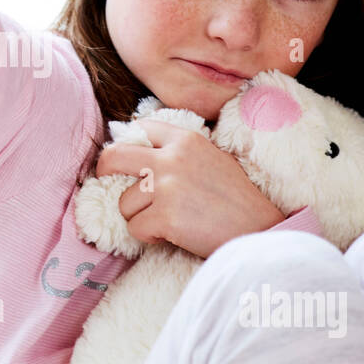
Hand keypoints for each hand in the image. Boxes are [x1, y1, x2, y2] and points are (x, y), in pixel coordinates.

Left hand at [95, 119, 286, 258]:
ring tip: (168, 220)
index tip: (125, 159)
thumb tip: (140, 154)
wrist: (259, 231)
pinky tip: (173, 234)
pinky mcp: (165, 216)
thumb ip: (179, 152)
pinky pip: (135, 228)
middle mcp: (172, 158)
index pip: (141, 128)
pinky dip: (149, 236)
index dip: (128, 144)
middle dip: (105, 170)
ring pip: (125, 202)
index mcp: (186, 139)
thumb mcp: (211, 158)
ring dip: (139, 216)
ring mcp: (166, 187)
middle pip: (114, 156)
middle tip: (107, 182)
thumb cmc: (236, 199)